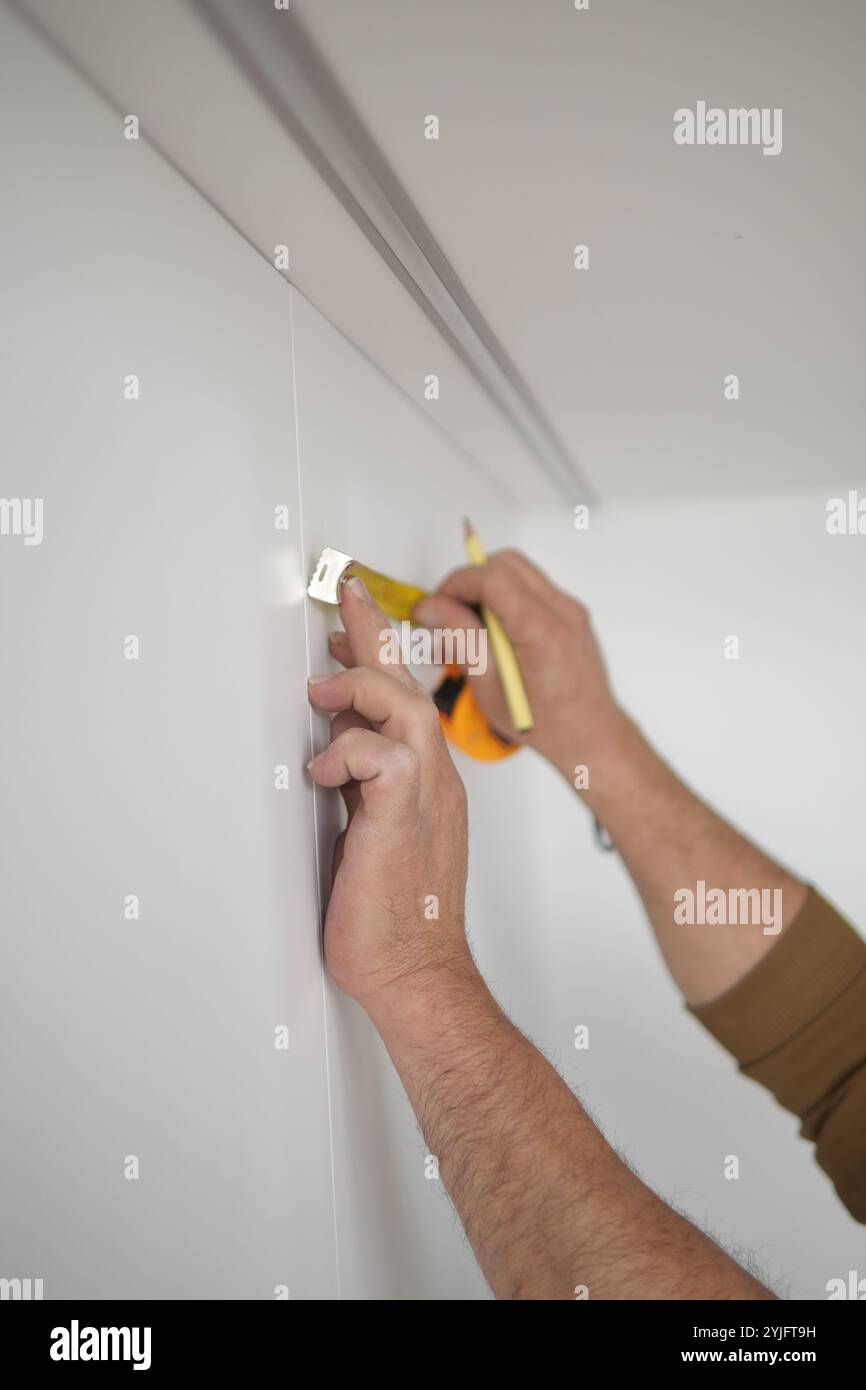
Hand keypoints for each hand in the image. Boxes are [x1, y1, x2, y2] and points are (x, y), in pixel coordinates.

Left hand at [307, 578, 474, 1010]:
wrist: (417, 972)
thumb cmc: (397, 917)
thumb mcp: (375, 834)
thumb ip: (365, 787)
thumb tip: (335, 748)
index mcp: (430, 784)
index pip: (410, 703)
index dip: (380, 658)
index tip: (353, 627)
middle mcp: (435, 781)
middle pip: (411, 688)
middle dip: (376, 637)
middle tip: (347, 600)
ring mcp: (426, 796)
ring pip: (405, 708)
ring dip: (359, 688)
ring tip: (321, 691)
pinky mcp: (404, 817)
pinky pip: (383, 756)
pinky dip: (346, 752)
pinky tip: (323, 771)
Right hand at [412, 550, 618, 769]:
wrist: (590, 732)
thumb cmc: (544, 723)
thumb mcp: (489, 686)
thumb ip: (461, 638)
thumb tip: (432, 607)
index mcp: (543, 631)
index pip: (493, 578)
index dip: (456, 584)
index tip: (436, 605)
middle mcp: (563, 611)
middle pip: (506, 563)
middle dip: (469, 580)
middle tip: (448, 611)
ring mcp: (570, 608)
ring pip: (518, 570)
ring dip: (487, 587)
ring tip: (469, 624)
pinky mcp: (570, 612)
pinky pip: (531, 586)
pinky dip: (505, 597)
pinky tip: (493, 631)